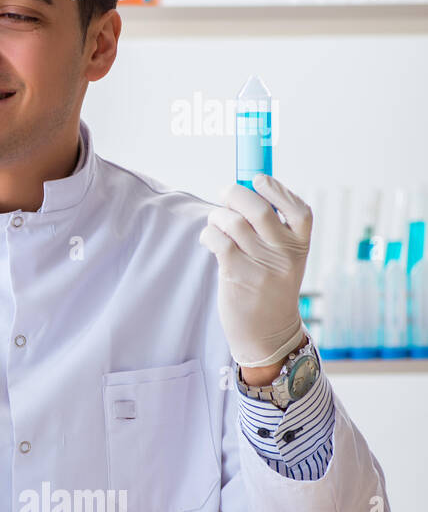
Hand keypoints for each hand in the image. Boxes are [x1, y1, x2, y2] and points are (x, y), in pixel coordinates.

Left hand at [198, 174, 310, 368]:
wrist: (267, 332)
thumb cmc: (270, 286)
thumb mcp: (285, 259)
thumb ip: (274, 231)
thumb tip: (246, 191)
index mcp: (301, 246)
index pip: (299, 210)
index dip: (277, 189)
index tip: (258, 179)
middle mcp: (285, 254)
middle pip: (259, 210)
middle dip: (237, 194)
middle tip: (225, 192)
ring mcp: (262, 265)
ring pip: (233, 223)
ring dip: (218, 215)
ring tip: (216, 221)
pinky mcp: (237, 274)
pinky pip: (218, 240)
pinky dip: (209, 234)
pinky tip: (210, 239)